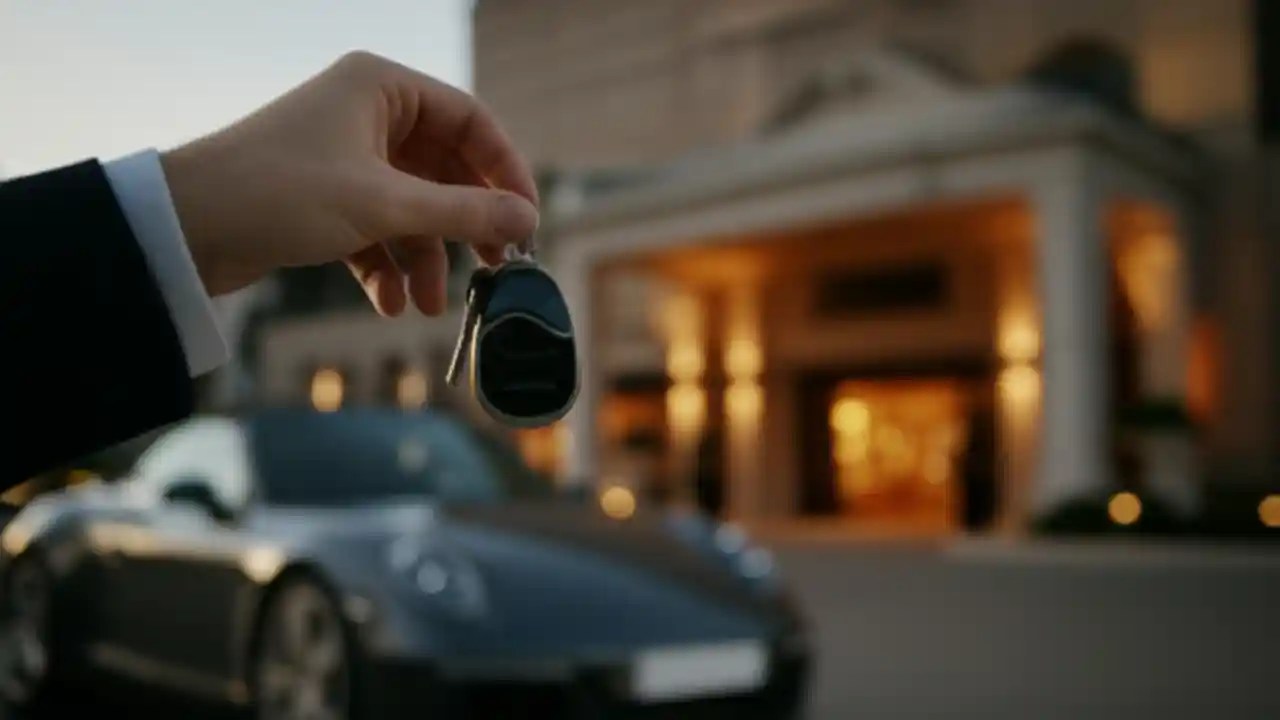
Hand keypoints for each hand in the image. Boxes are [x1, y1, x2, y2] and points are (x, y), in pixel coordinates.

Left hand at [160, 51, 538, 316]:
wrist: (183, 228)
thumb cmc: (281, 194)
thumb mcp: (385, 207)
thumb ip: (464, 214)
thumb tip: (528, 221)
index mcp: (382, 87)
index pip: (470, 120)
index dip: (505, 171)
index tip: (526, 220)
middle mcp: (366, 113)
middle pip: (443, 169)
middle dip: (464, 227)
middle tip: (496, 268)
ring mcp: (344, 156)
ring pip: (410, 206)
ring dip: (425, 258)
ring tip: (429, 305)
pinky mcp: (323, 197)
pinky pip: (375, 228)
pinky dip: (387, 265)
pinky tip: (389, 302)